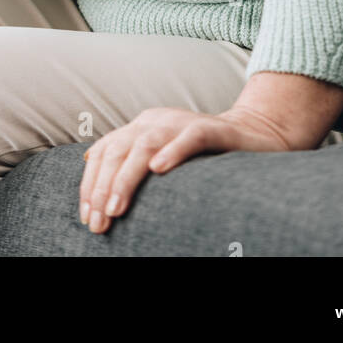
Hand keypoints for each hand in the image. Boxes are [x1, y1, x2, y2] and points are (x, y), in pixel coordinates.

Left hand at [78, 106, 293, 234]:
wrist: (254, 135)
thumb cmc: (204, 154)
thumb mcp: (161, 155)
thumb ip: (130, 160)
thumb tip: (91, 170)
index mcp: (141, 126)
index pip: (104, 151)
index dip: (90, 184)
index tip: (88, 217)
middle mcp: (157, 120)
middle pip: (118, 149)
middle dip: (102, 187)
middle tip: (99, 221)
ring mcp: (183, 122)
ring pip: (145, 144)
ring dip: (126, 177)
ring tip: (116, 207)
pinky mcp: (212, 129)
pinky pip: (189, 137)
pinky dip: (172, 152)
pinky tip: (158, 170)